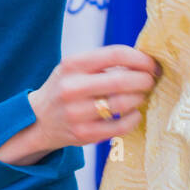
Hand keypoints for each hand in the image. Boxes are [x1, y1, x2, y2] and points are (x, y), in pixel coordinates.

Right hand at [23, 44, 161, 154]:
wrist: (38, 121)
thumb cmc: (65, 88)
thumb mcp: (75, 68)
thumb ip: (104, 63)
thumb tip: (144, 62)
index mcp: (72, 65)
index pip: (115, 54)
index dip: (140, 58)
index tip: (151, 64)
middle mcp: (72, 88)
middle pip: (121, 80)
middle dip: (144, 79)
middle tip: (151, 80)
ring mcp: (77, 113)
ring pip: (122, 103)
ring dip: (139, 98)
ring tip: (141, 95)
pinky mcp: (84, 134)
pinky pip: (120, 126)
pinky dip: (134, 118)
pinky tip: (134, 114)